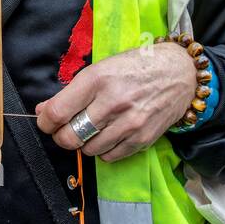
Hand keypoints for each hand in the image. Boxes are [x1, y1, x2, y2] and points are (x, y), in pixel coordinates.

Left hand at [35, 42, 196, 161]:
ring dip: (83, 144)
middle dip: (61, 136)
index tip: (45, 122)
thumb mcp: (102, 68)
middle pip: (70, 136)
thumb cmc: (136, 67)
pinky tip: (108, 136)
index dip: (44, 122)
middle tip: (64, 130)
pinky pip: (109, 156)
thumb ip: (73, 91)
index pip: (58, 112)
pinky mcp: (142, 139)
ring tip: (90, 131)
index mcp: (98, 79)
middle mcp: (113, 102)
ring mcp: (129, 123)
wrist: (180, 74)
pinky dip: (103, 150)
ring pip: (88, 149)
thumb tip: (44, 110)